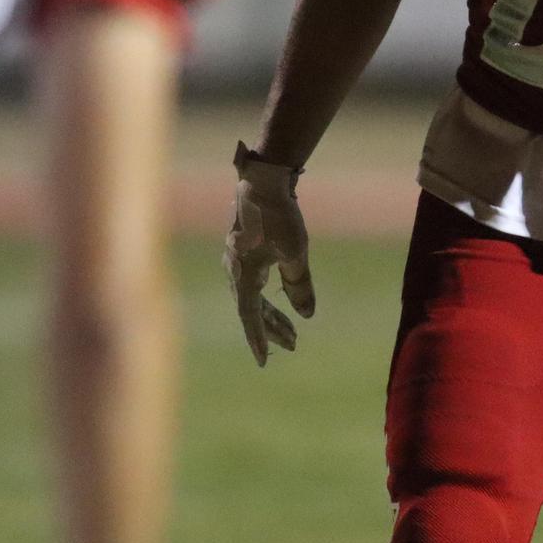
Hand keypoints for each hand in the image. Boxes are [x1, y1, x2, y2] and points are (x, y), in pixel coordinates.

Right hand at [223, 145, 315, 366]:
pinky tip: (278, 301)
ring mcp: (236, 260)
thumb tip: (307, 314)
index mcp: (243, 276)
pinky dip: (266, 297)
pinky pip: (253, 283)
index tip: (265, 362)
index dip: (259, 339)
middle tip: (294, 346)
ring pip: (253, 297)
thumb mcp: (295, 253)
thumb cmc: (278, 217)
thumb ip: (300, 285)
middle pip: (252, 310)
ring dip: (270, 314)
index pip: (250, 317)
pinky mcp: (242, 250)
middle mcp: (234, 271)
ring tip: (293, 331)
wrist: (262, 181)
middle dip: (272, 329)